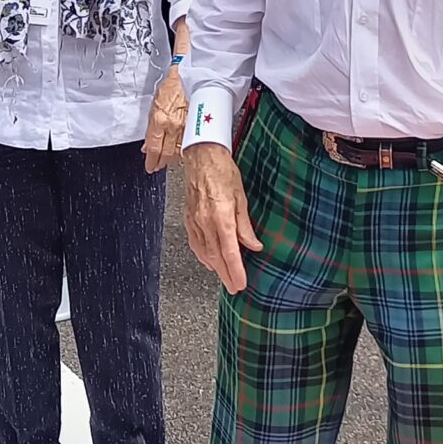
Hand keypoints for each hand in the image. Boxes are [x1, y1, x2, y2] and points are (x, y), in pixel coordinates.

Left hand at [143, 63, 186, 173]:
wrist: (189, 75)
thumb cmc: (172, 87)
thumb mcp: (154, 106)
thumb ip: (151, 128)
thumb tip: (147, 144)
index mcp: (160, 119)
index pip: (154, 148)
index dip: (151, 161)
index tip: (150, 167)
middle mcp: (173, 125)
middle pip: (166, 152)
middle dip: (161, 162)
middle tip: (157, 166)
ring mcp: (187, 126)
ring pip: (179, 150)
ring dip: (172, 157)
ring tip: (167, 160)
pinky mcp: (197, 124)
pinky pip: (189, 142)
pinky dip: (184, 148)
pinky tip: (180, 151)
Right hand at [182, 142, 262, 292]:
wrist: (201, 156)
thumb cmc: (222, 171)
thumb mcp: (241, 197)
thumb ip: (245, 225)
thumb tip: (253, 245)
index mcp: (221, 217)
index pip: (229, 252)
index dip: (235, 270)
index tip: (241, 283)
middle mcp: (206, 222)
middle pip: (216, 257)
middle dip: (226, 275)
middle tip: (233, 288)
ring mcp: (195, 221)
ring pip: (204, 252)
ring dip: (214, 268)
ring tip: (224, 278)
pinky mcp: (189, 218)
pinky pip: (195, 243)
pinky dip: (202, 255)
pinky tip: (208, 260)